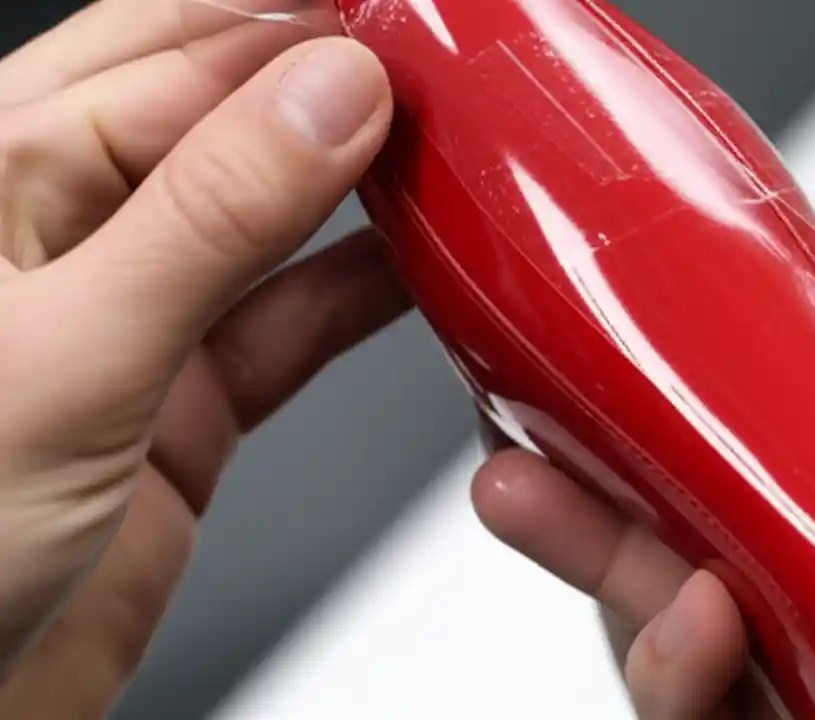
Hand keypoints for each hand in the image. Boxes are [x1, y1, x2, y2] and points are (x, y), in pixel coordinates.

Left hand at [0, 4, 396, 715]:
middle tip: (441, 78)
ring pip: (270, 218)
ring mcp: (131, 320)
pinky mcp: (185, 404)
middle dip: (330, 88)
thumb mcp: (69, 357)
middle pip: (223, 114)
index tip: (409, 37)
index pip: (173, 55)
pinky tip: (425, 273)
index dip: (297, 35)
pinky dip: (363, 298)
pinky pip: (292, 323)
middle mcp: (63, 234)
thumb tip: (329, 93)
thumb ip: (211, 218)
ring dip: (361, 191)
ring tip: (453, 162)